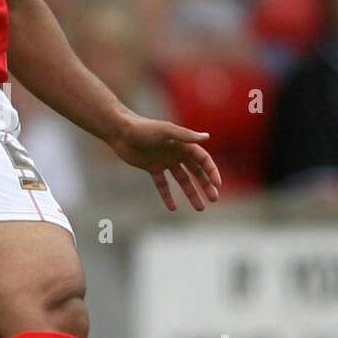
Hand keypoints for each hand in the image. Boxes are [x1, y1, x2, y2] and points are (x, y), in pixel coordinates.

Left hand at [106, 111, 220, 209]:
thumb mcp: (165, 131)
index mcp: (183, 144)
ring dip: (191, 193)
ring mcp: (165, 161)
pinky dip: (167, 195)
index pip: (203, 160)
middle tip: (214, 199)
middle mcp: (176, 153)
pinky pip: (162, 184)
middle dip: (206, 185)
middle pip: (196, 172)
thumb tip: (207, 137)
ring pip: (182, 180)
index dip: (211, 171)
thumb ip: (185, 136)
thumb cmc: (143, 129)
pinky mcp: (152, 168)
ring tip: (200, 208)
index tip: (217, 185)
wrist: (120, 132)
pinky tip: (173, 207)